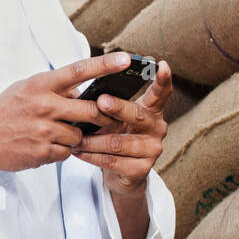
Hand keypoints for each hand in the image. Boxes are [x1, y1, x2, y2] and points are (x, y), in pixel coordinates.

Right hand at [0, 51, 135, 171]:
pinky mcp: (42, 151)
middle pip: (91, 110)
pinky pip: (66, 153)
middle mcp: (44, 105)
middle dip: (102, 116)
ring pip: (80, 135)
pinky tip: (44, 145)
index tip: (126, 59)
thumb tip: (80, 92)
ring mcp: (44, 130)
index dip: (105, 63)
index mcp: (41, 84)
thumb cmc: (2, 111)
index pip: (79, 70)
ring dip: (74, 137)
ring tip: (54, 134)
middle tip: (106, 118)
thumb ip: (54, 89)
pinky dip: (61, 151)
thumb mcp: (26, 89)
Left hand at [68, 58, 172, 197]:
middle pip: (137, 115)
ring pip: (118, 142)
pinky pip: (111, 161)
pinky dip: (91, 155)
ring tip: (75, 136)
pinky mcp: (141, 169)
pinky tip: (77, 151)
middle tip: (100, 101)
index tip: (161, 65)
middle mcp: (157, 128)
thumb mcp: (115, 119)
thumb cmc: (115, 137)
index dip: (163, 79)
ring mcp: (152, 150)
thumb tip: (87, 93)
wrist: (121, 174)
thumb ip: (109, 105)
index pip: (161, 93)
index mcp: (152, 111)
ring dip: (93, 139)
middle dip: (117, 108)